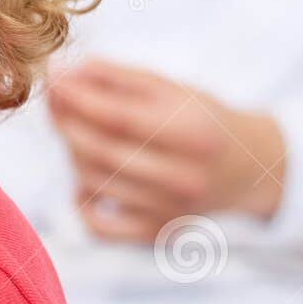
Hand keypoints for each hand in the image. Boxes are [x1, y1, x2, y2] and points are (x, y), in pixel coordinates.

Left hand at [47, 59, 285, 241]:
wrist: (249, 169)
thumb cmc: (203, 120)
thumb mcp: (174, 89)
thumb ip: (120, 77)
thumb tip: (66, 70)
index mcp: (193, 133)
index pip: (118, 116)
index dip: (77, 96)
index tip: (52, 76)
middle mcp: (183, 177)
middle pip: (101, 150)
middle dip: (66, 121)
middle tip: (54, 99)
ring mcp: (169, 210)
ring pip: (94, 181)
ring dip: (71, 152)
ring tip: (73, 129)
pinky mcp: (156, 233)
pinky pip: (101, 228)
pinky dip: (81, 205)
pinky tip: (82, 182)